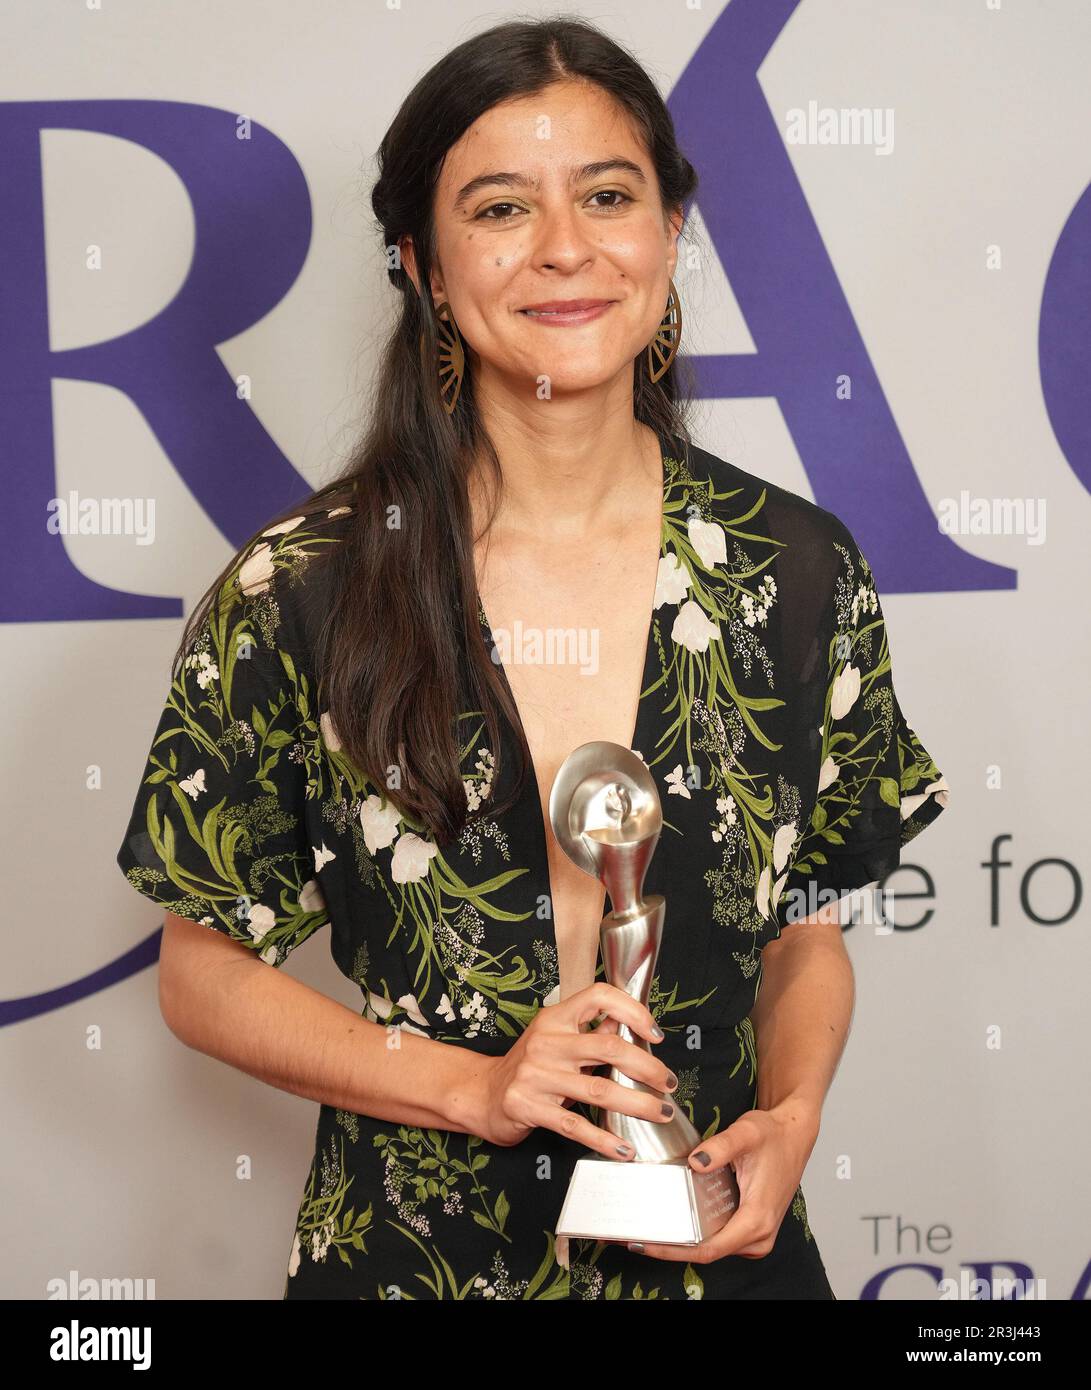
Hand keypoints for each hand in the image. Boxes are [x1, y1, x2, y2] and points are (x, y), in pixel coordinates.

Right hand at [475, 983, 678, 1154]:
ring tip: (660, 1112)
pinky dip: (604, 1139)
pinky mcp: (529, 1107)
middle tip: (669, 1083)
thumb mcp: (555, 1038)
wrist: (482, 1094)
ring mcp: (536, 1075)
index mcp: (555, 1018)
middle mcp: (546, 1042)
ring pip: (599, 1090)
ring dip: (638, 1104)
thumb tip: (627, 1021)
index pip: (598, 996)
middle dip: (647, 1067)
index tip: (654, 1033)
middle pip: (608, 1047)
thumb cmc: (528, 1065)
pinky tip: (624, 1149)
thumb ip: (589, 1030)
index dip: (632, 1009)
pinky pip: (575, 1126)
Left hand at [619, 1097, 820, 1263]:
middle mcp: (758, 1236)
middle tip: (632, 1235)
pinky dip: (694, 1233)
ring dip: (680, 1242)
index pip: (709, 1248)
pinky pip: (718, 1238)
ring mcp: (756, 1235)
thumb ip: (721, 1146)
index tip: (644, 1244)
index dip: (673, 1251)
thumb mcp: (747, 1132)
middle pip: (707, 1253)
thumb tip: (697, 1161)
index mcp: (757, 1219)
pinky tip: (671, 1221)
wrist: (795, 1134)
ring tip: (645, 1229)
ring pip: (712, 1247)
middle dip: (669, 1247)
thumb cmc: (774, 1134)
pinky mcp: (751, 1229)